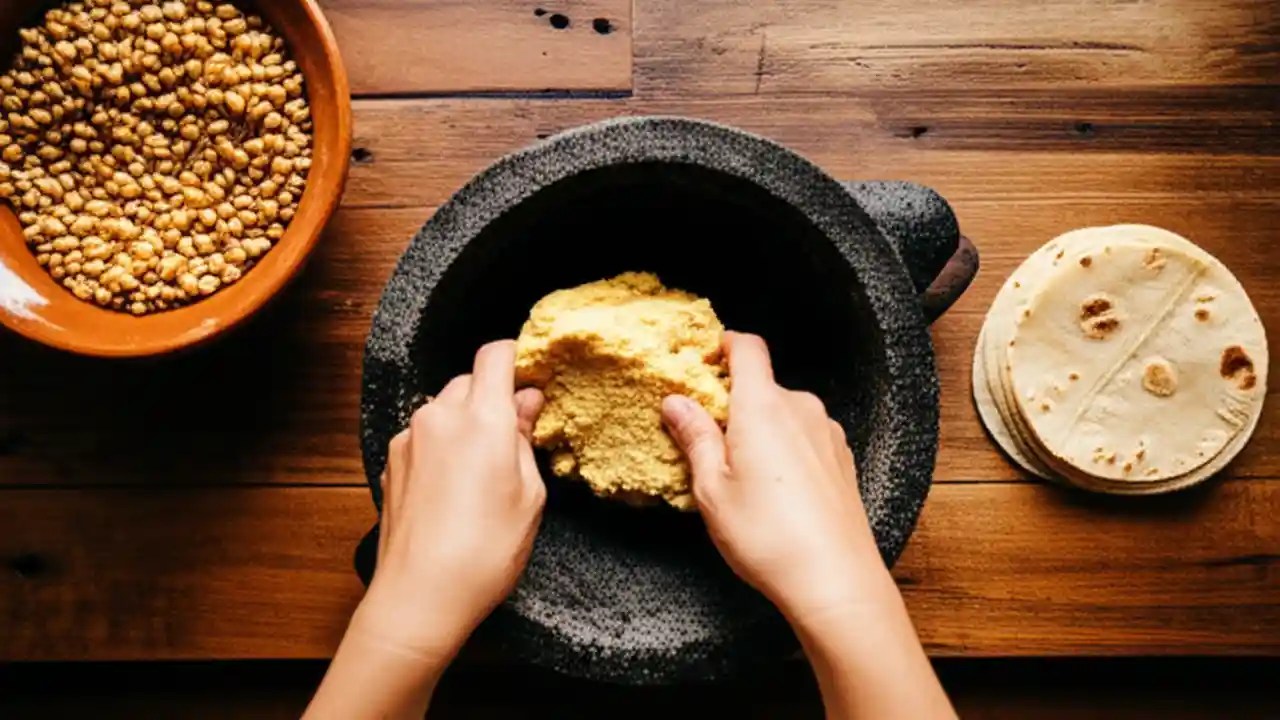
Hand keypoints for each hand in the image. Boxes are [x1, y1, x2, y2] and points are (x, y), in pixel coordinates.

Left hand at [352, 340, 546, 659]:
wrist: (419, 597)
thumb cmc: (483, 553)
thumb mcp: (529, 496)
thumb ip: (526, 439)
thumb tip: (527, 403)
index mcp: (482, 419)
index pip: (495, 354)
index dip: (516, 357)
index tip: (531, 375)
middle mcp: (440, 418)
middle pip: (470, 381)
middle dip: (493, 398)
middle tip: (516, 436)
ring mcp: (409, 439)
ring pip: (445, 409)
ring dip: (466, 424)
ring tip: (484, 471)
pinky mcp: (392, 462)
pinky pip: (424, 436)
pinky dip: (442, 447)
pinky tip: (455, 489)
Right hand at [661, 332, 894, 625]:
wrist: (836, 580)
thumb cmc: (769, 537)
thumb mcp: (712, 489)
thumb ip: (694, 437)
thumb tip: (676, 403)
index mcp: (764, 407)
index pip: (747, 348)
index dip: (724, 345)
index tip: (704, 361)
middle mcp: (801, 409)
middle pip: (762, 385)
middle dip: (733, 404)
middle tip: (708, 442)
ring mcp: (827, 434)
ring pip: (785, 414)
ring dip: (761, 431)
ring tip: (741, 477)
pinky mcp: (842, 459)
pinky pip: (805, 438)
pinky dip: (785, 450)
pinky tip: (775, 491)